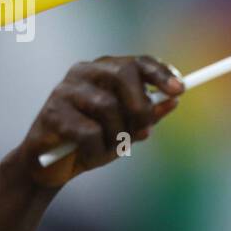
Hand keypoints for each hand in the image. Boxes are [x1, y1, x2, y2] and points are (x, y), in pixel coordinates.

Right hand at [17, 56, 183, 188]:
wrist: (50, 169)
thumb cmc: (90, 143)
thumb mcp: (125, 130)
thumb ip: (147, 116)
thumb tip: (173, 102)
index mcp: (104, 71)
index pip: (137, 62)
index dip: (160, 73)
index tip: (180, 90)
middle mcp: (83, 72)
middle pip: (123, 74)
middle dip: (140, 106)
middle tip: (144, 131)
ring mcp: (64, 90)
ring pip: (107, 106)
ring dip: (116, 135)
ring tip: (107, 147)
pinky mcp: (51, 113)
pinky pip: (89, 132)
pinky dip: (96, 150)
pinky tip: (86, 155)